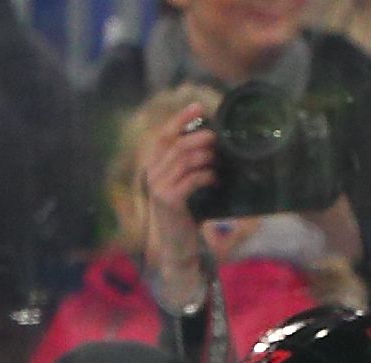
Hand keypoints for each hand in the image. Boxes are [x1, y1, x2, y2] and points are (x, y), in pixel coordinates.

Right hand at [135, 96, 216, 302]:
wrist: (178, 247)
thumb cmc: (186, 214)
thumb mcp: (185, 185)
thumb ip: (190, 164)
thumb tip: (211, 139)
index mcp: (154, 167)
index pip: (164, 135)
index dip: (180, 119)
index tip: (199, 107)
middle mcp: (152, 175)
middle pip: (177, 144)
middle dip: (201, 138)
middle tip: (218, 140)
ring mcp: (158, 188)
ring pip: (185, 159)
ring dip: (207, 157)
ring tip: (218, 163)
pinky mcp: (169, 201)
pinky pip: (192, 178)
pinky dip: (207, 177)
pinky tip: (215, 182)